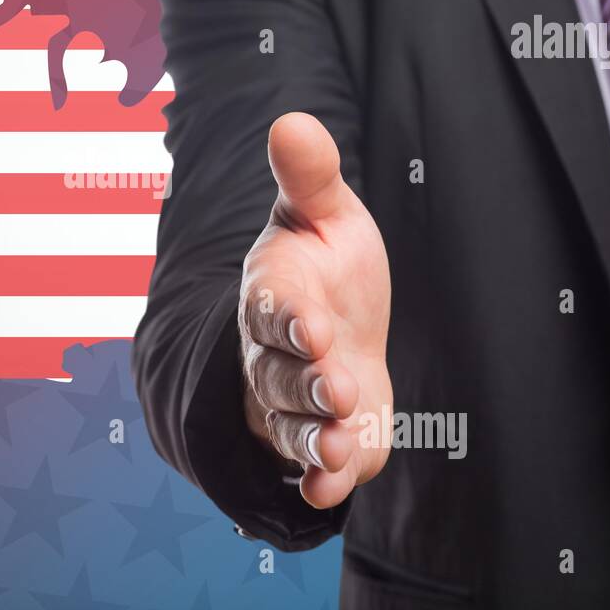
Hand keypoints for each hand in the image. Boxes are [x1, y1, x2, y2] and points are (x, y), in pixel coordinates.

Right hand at [238, 112, 392, 508]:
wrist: (334, 324)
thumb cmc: (324, 263)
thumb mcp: (322, 214)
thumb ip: (309, 176)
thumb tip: (291, 118)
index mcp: (273, 295)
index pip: (272, 308)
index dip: (288, 317)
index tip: (310, 323)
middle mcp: (274, 356)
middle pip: (281, 375)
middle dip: (307, 384)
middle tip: (337, 385)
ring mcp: (298, 403)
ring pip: (294, 426)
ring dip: (311, 439)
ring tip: (332, 450)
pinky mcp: (330, 438)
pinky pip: (320, 465)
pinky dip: (325, 480)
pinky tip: (332, 490)